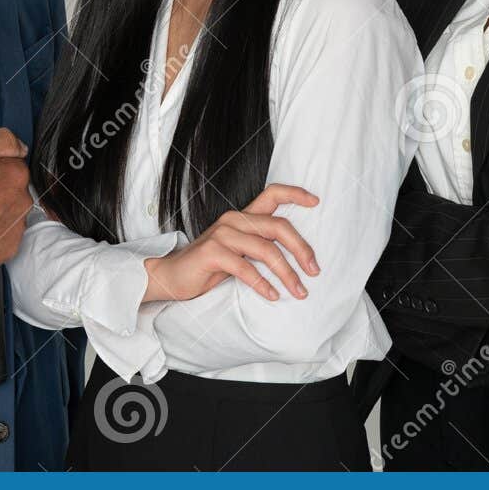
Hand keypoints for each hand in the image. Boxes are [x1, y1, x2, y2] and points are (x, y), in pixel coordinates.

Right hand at [141, 183, 320, 303]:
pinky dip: (263, 284)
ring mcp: (222, 235)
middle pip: (278, 226)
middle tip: (315, 271)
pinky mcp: (212, 253)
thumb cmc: (209, 266)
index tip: (316, 202)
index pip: (272, 194)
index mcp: (242, 217)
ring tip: (299, 291)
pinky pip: (246, 268)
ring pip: (266, 250)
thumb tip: (297, 258)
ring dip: (287, 273)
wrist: (171, 276)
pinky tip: (272, 295)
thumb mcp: (238, 251)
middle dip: (302, 249)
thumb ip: (260, 245)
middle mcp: (234, 220)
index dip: (295, 194)